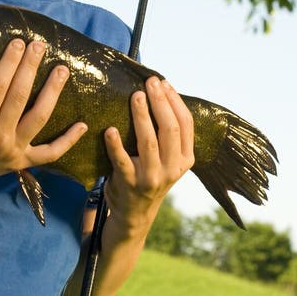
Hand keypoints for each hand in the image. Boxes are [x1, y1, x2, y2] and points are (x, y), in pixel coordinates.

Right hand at [0, 39, 86, 192]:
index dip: (9, 64)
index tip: (18, 42)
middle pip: (20, 98)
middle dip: (30, 68)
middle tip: (39, 46)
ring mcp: (13, 151)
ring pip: (39, 118)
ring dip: (52, 92)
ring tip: (62, 70)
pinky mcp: (22, 162)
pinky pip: (50, 153)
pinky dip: (68, 140)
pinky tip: (83, 124)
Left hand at [102, 77, 194, 234]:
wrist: (134, 213)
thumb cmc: (150, 174)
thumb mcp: (169, 159)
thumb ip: (168, 134)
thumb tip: (160, 91)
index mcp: (185, 159)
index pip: (186, 125)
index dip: (175, 101)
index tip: (163, 83)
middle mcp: (172, 169)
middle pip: (170, 129)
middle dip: (160, 102)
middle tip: (150, 82)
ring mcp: (151, 177)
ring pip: (149, 142)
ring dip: (142, 117)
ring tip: (136, 96)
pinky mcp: (129, 183)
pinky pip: (121, 161)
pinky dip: (115, 145)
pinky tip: (110, 130)